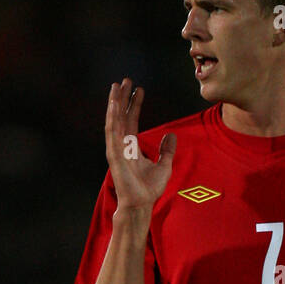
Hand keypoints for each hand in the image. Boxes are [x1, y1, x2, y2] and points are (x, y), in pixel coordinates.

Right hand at [105, 79, 176, 213]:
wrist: (142, 203)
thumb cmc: (149, 189)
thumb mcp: (164, 165)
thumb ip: (166, 150)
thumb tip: (172, 134)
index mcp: (131, 146)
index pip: (132, 120)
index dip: (134, 105)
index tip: (139, 89)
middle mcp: (122, 145)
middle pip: (121, 116)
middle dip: (123, 98)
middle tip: (126, 80)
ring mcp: (116, 148)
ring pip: (114, 120)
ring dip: (115, 102)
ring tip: (117, 86)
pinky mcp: (114, 153)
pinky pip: (112, 131)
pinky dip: (112, 116)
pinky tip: (114, 103)